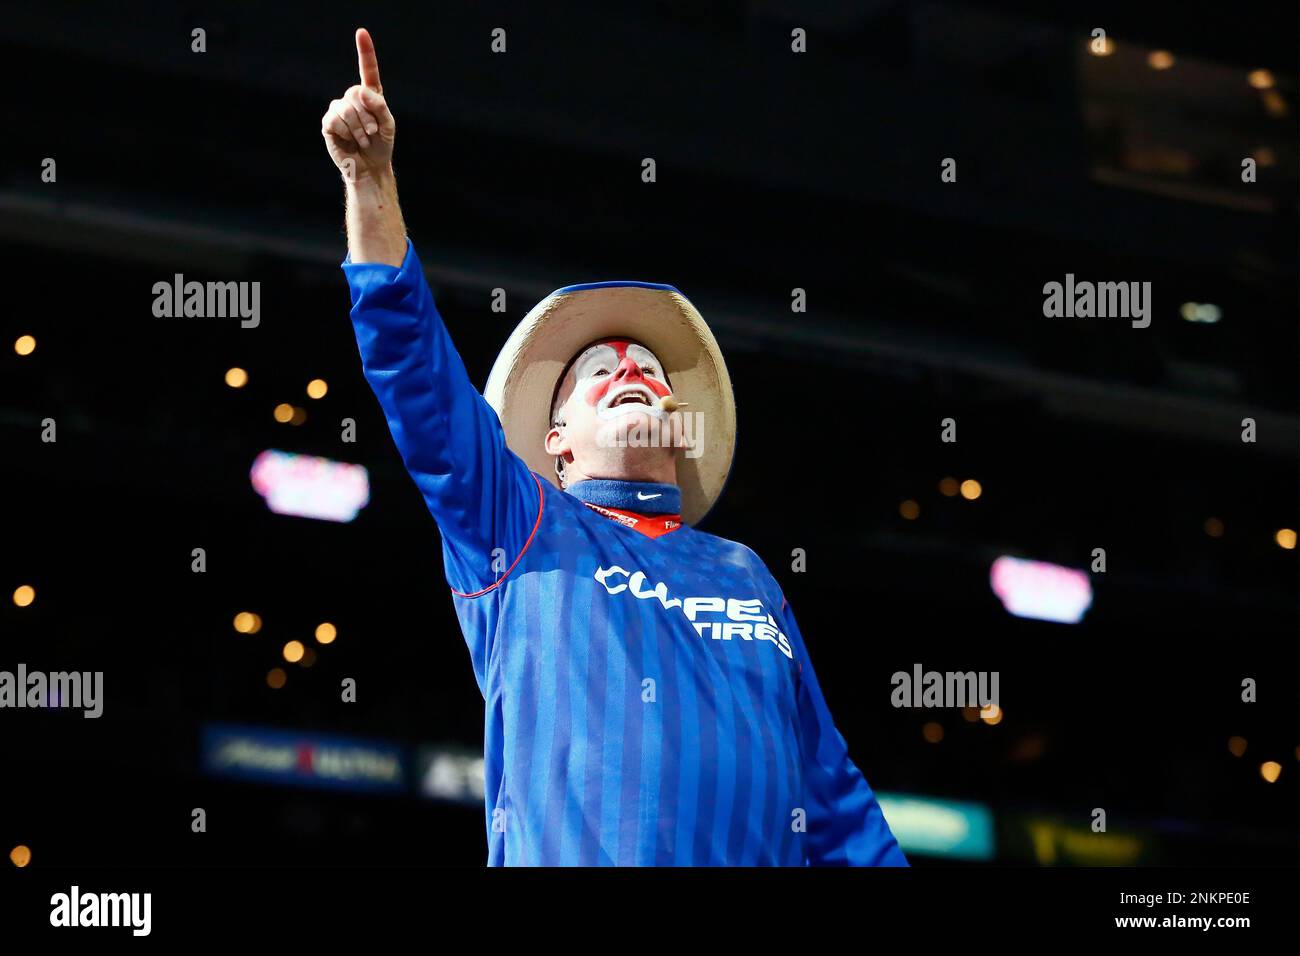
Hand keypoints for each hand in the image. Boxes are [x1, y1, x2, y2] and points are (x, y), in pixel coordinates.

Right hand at [321, 28, 395, 182]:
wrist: (370, 167)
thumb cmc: (381, 145)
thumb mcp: (388, 125)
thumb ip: (380, 106)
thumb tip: (361, 90)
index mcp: (370, 96)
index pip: (368, 70)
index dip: (365, 51)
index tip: (361, 33)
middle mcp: (352, 99)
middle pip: (356, 94)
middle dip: (368, 117)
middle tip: (372, 134)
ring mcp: (338, 109)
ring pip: (346, 109)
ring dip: (358, 129)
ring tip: (363, 140)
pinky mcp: (328, 123)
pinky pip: (335, 120)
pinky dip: (346, 132)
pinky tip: (349, 140)